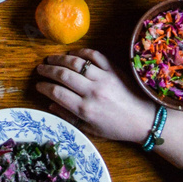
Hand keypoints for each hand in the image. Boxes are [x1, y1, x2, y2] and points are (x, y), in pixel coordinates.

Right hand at [36, 48, 155, 143]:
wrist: (144, 120)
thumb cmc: (116, 128)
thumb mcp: (91, 129)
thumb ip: (69, 117)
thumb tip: (50, 104)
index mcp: (86, 109)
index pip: (57, 93)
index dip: (44, 87)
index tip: (38, 85)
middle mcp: (93, 92)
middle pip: (63, 75)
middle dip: (47, 70)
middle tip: (40, 68)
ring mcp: (104, 78)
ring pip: (76, 63)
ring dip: (60, 58)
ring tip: (51, 59)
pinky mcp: (114, 69)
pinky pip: (94, 55)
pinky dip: (81, 52)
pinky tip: (72, 53)